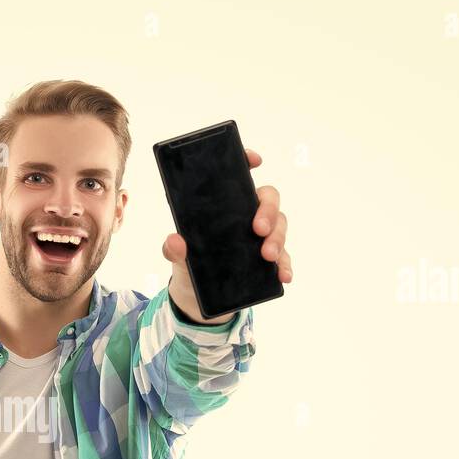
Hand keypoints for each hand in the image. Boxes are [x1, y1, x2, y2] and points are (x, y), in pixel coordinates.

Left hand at [163, 147, 292, 323]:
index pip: (239, 175)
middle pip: (267, 199)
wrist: (196, 298)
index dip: (248, 161)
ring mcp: (260, 236)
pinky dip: (285, 265)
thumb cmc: (189, 266)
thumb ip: (173, 250)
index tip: (255, 160)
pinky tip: (283, 274)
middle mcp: (245, 215)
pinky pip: (284, 256)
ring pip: (279, 225)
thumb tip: (174, 240)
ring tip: (267, 256)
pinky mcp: (268, 258)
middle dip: (268, 211)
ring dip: (278, 239)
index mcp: (223, 206)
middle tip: (258, 229)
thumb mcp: (177, 258)